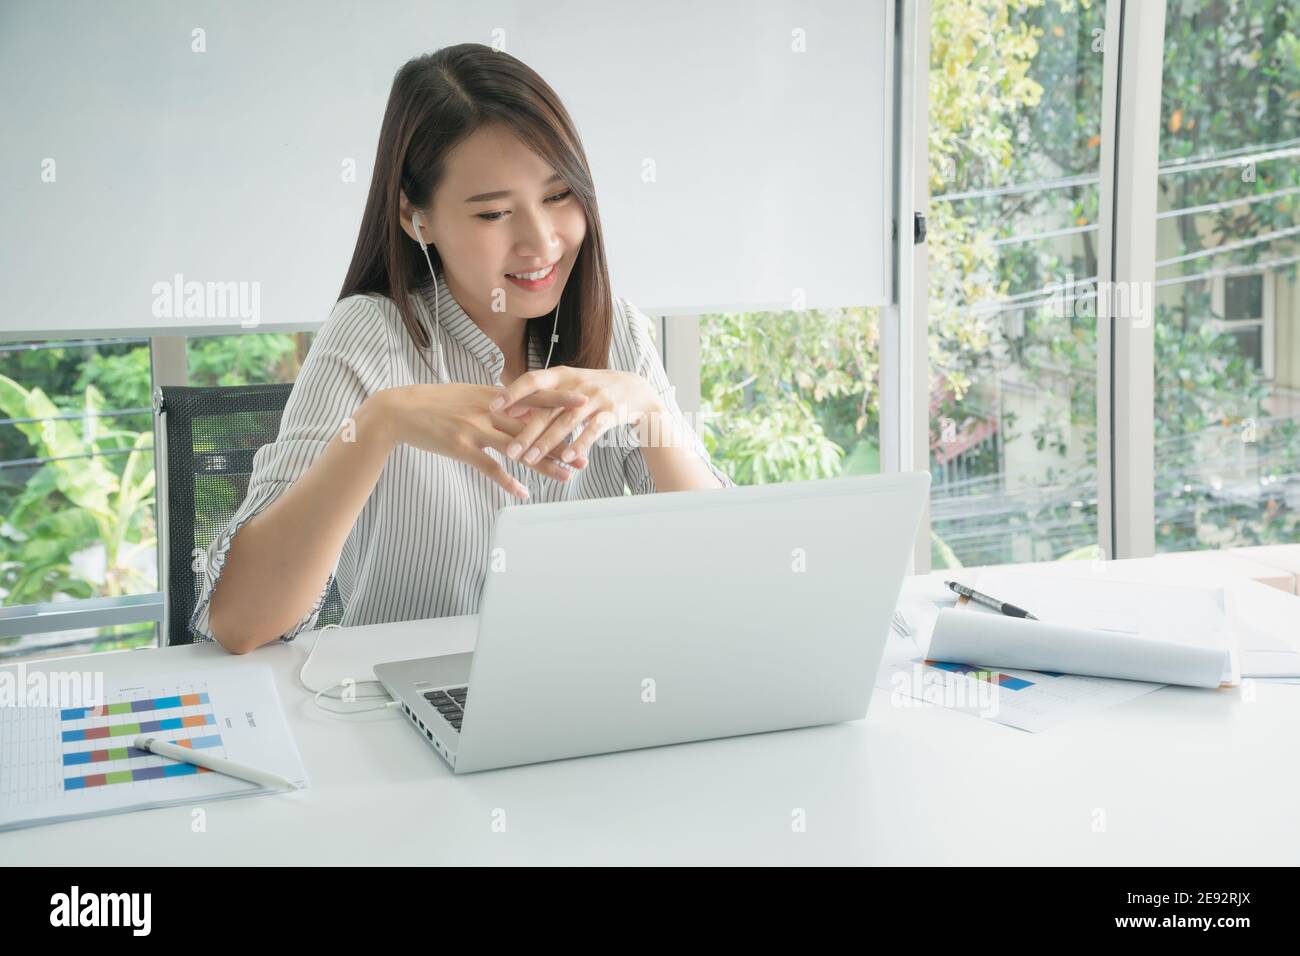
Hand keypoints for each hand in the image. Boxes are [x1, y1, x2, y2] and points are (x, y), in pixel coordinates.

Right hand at [376, 383, 589, 498]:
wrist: (400, 410)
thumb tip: (521, 408)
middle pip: (532, 427)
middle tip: (584, 456)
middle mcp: (488, 409)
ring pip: (517, 448)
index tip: (584, 404)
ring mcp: (474, 427)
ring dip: (543, 464)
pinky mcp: (460, 446)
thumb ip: (496, 402)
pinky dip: (507, 481)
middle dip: (561, 443)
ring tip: (564, 477)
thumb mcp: (469, 395)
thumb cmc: (436, 403)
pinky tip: (523, 492)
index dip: (560, 401)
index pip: (533, 397)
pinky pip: (489, 467)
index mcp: (493, 395)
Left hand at [488, 368, 662, 467]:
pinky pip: (593, 430)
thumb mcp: (566, 386)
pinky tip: (568, 458)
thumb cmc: (591, 389)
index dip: (512, 393)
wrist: (635, 388)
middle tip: (508, 451)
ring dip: (547, 443)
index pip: (532, 381)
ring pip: (566, 422)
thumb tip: (506, 409)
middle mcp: (576, 384)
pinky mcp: (611, 413)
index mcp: (561, 375)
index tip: (491, 406)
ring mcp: (594, 398)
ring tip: (530, 460)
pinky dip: (580, 444)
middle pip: (546, 409)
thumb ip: (539, 397)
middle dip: (526, 431)